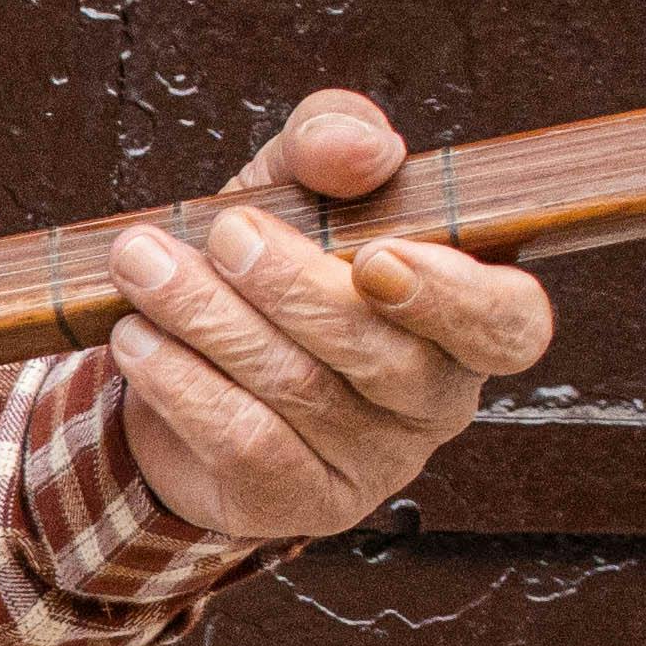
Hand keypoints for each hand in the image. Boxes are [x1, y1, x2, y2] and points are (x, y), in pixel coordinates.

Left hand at [102, 89, 557, 541]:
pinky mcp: (302, 502)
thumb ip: (333, 142)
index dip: (453, 296)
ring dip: (211, 320)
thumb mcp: (298, 183)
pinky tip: (137, 339)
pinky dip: (181, 384)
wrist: (184, 364)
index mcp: (465, 318)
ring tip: (143, 266)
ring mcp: (374, 461)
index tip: (374, 255)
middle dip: (289, 285)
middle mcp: (436, 398)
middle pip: (380, 352)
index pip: (509, 322)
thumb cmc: (268, 267)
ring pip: (300, 392)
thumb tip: (359, 150)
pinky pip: (245, 444)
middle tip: (222, 233)